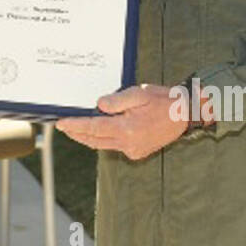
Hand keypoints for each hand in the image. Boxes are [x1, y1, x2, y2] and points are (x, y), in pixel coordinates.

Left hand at [55, 84, 186, 160]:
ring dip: (89, 138)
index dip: (75, 126)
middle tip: (63, 127)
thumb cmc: (163, 101)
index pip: (93, 128)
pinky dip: (104, 140)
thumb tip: (98, 105)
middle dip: (77, 134)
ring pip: (103, 145)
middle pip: (94, 140)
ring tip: (76, 130)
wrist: (185, 114)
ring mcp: (133, 150)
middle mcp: (128, 143)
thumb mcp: (139, 93)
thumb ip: (117, 100)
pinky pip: (115, 146)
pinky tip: (99, 132)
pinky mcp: (138, 152)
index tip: (61, 123)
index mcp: (127, 129)